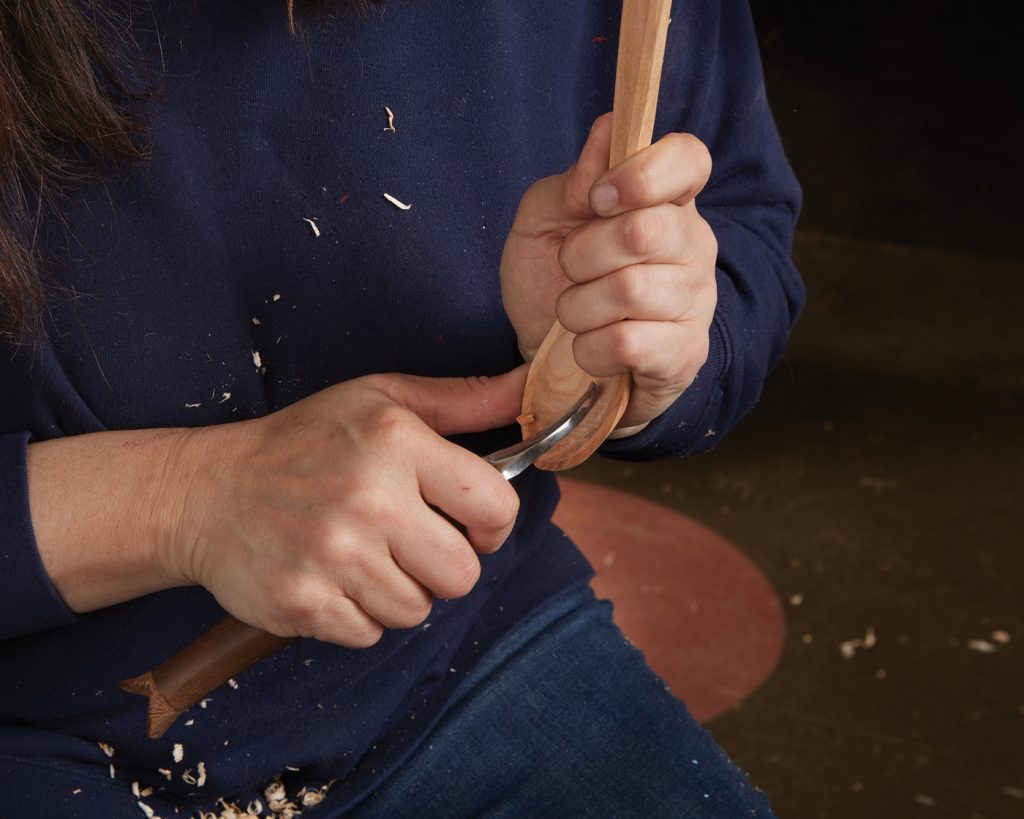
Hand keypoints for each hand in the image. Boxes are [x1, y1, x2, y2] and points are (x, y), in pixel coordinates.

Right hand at [168, 369, 525, 647]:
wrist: (207, 491)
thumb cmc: (306, 441)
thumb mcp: (382, 399)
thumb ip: (465, 400)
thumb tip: (531, 387)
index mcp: (396, 443)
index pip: (495, 507)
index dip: (493, 525)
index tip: (471, 524)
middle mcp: (368, 500)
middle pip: (462, 575)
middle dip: (444, 566)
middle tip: (409, 544)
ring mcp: (333, 556)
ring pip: (417, 610)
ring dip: (399, 592)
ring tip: (363, 556)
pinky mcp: (304, 603)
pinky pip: (369, 635)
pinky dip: (357, 616)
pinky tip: (333, 578)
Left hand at [500, 113, 717, 432]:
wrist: (549, 360)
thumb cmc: (550, 282)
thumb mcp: (541, 224)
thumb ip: (573, 181)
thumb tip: (608, 131)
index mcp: (664, 201)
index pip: (689, 159)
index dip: (642, 174)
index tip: (598, 198)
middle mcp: (693, 245)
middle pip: (645, 230)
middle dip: (582, 254)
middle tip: (572, 270)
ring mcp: (695, 301)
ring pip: (631, 291)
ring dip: (578, 307)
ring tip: (577, 314)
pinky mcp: (685, 354)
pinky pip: (627, 344)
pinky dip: (589, 349)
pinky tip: (591, 349)